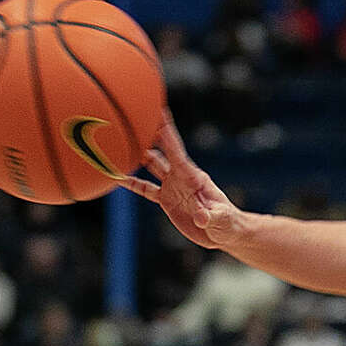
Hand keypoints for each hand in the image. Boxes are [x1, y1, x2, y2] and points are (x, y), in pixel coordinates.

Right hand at [118, 111, 248, 251]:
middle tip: (134, 115)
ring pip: (151, 165)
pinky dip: (131, 182)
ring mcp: (172, 186)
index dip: (166, 132)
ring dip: (137, 153)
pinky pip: (145, 188)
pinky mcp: (166, 200)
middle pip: (161, 151)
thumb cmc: (228, 223)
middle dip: (149, 134)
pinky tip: (117, 176)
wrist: (224, 233)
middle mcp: (180, 177)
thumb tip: (201, 218)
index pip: (175, 150)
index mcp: (193, 176)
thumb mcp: (221, 219)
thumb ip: (210, 216)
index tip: (157, 111)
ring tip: (120, 139)